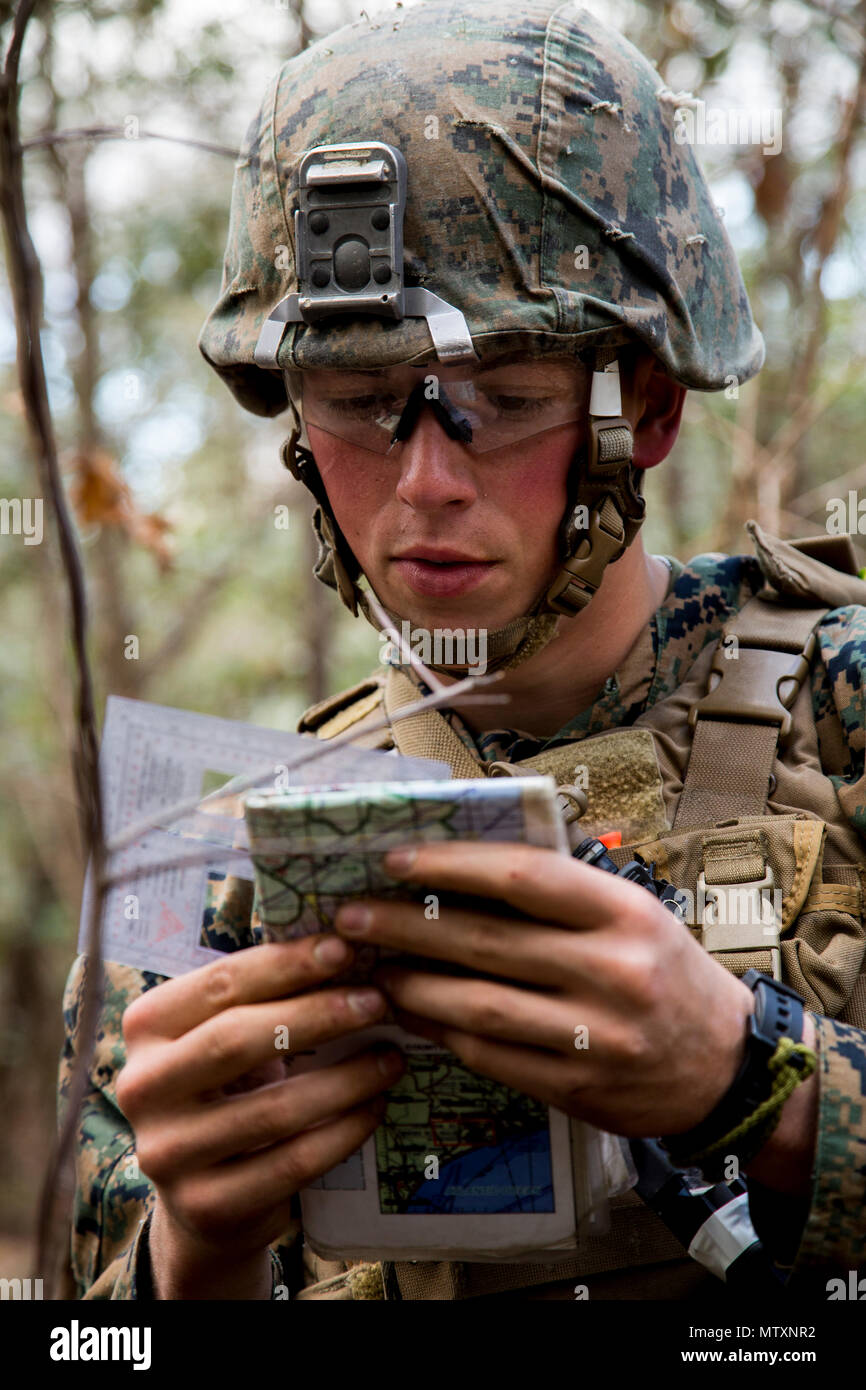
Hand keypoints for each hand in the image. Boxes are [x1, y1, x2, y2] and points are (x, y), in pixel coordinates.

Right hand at [117, 935, 404, 1296]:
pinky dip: (342, 1132)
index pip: (219, 984)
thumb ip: (263, 996)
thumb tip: (342, 944)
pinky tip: (374, 1107)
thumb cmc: (229, 1090)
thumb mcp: (228, 1035)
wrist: (205, 1196)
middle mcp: (141, 1088)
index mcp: (145, 1029)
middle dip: (318, 1015)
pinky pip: (291, 1163)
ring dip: (345, 1078)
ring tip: (391, 1057)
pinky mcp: (206, 1206)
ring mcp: (167, 1153)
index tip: (344, 948)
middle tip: (378, 1001)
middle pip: (238, 1040)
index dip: (285, 964)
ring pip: (272, 1108)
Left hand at [333, 841, 755, 1138]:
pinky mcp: (579, 1087)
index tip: (394, 859)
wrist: (727, 1067)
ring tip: (368, 970)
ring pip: (479, 1006)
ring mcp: (596, 1035)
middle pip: (486, 942)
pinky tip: (411, 1016)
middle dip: (406, 927)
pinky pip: (493, 1057)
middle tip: (350, 918)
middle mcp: (612, 970)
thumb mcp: (631, 914)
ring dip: (412, 986)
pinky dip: (442, 1033)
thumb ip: (559, 894)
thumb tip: (456, 869)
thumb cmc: (664, 972)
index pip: (522, 876)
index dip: (450, 866)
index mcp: (623, 911)